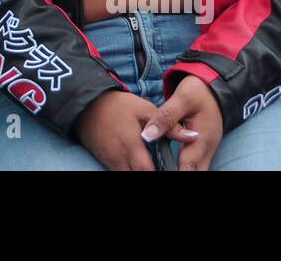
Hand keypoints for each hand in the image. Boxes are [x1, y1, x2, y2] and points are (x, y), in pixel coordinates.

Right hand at [75, 89, 200, 169]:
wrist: (86, 103)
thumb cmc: (118, 105)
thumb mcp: (145, 109)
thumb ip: (170, 126)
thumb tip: (194, 136)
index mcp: (131, 145)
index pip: (148, 172)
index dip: (161, 175)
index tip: (171, 171)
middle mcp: (119, 158)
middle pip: (138, 177)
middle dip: (151, 174)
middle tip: (163, 168)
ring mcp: (110, 161)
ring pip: (127, 177)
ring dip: (140, 173)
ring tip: (153, 167)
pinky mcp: (105, 161)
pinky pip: (119, 173)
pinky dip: (131, 172)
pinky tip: (140, 166)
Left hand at [143, 75, 223, 170]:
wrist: (215, 88)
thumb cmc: (199, 91)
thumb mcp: (182, 98)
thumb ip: (165, 117)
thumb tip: (148, 135)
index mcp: (201, 140)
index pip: (188, 167)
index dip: (174, 174)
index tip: (157, 174)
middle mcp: (206, 150)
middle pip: (194, 173)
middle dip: (178, 174)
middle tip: (155, 171)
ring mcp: (206, 151)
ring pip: (195, 170)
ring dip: (180, 171)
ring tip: (160, 168)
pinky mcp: (202, 149)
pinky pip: (194, 165)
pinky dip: (183, 168)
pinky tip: (168, 166)